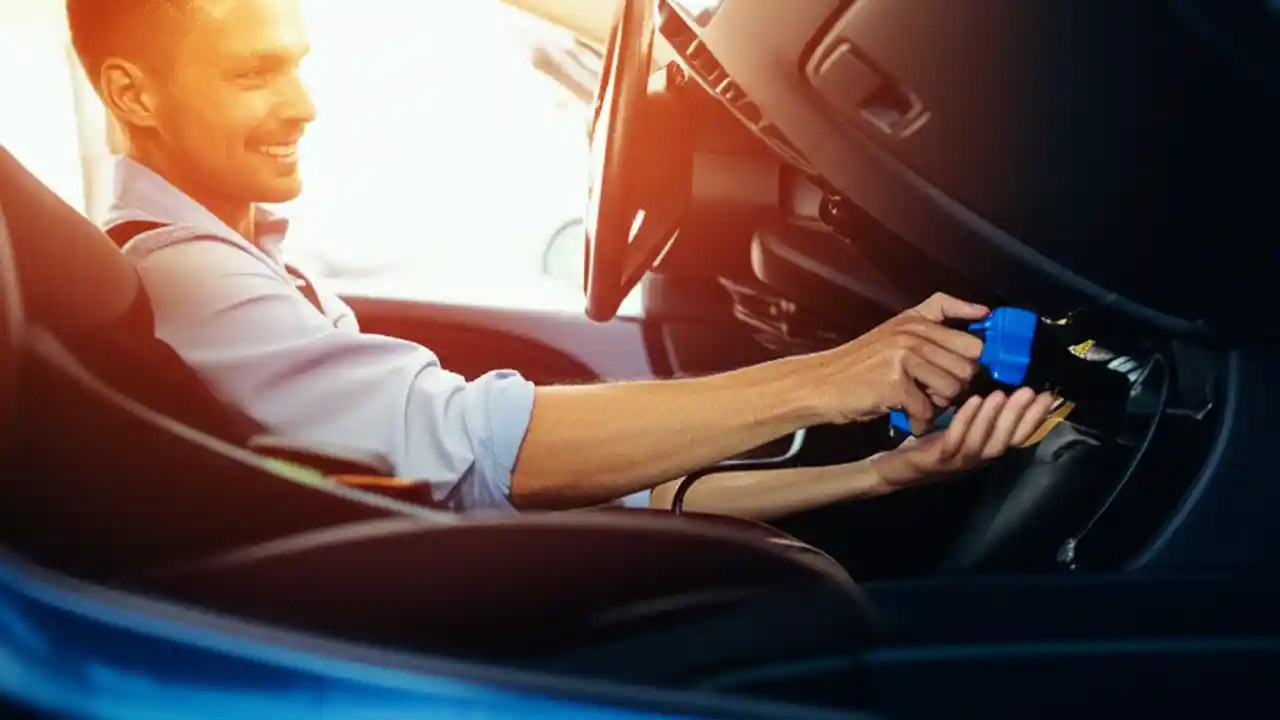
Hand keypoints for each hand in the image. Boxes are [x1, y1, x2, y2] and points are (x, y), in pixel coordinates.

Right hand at [807, 292, 989, 431]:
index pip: (973, 339)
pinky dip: (920, 421)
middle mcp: (912, 335)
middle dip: (956, 387)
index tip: (964, 372)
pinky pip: (928, 410)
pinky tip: (907, 417)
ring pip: (952, 390)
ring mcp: (903, 357)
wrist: (820, 384)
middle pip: (968, 368)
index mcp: (916, 321)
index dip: (973, 362)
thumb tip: (983, 311)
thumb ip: (937, 316)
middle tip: (932, 393)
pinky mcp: (895, 383)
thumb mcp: (896, 330)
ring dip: (939, 405)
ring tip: (918, 403)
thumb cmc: (860, 364)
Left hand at [870, 387, 1057, 490]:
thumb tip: (1001, 388)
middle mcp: (977, 460)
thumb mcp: (957, 427)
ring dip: (995, 419)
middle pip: (1005, 441)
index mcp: (984, 451)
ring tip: (1002, 394)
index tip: (1047, 396)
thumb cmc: (927, 444)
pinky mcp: (937, 461)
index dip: (1033, 419)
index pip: (1016, 437)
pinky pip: (955, 441)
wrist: (893, 467)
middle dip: (1020, 417)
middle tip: (1031, 391)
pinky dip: (966, 422)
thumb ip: (979, 415)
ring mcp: (958, 463)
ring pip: (984, 443)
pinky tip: (973, 402)